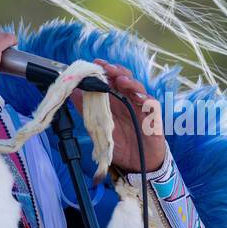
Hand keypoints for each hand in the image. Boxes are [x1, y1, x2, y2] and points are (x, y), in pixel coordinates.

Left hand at [71, 58, 166, 173]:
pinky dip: (146, 100)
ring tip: (121, 80)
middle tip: (107, 68)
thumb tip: (72, 94)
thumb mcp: (99, 129)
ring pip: (139, 89)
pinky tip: (139, 99)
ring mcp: (142, 108)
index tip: (96, 63)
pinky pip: (152, 105)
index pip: (111, 80)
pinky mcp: (154, 118)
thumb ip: (88, 111)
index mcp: (116, 101)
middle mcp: (129, 101)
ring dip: (131, 83)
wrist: (137, 164)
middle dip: (117, 71)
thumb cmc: (120, 144)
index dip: (105, 70)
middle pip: (126, 79)